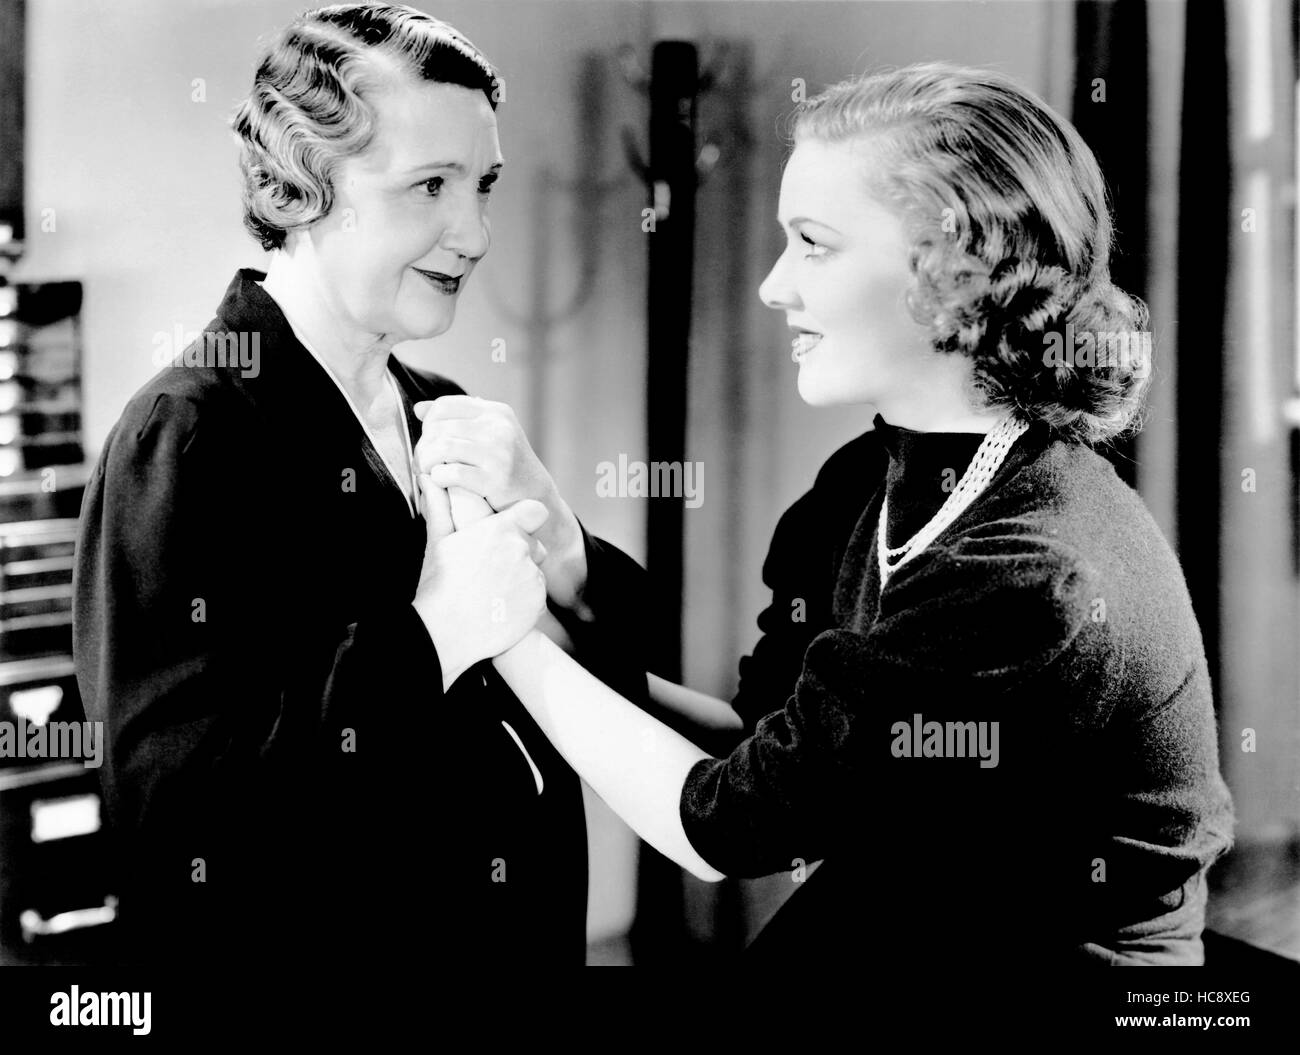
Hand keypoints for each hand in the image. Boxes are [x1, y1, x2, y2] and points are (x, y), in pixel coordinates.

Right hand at [411, 475, 548, 690]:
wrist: (444, 631)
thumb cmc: (438, 584)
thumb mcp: (437, 541)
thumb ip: (439, 507)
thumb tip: (427, 478)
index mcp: (502, 530)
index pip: (536, 511)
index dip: (527, 518)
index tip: (516, 528)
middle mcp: (523, 551)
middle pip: (535, 545)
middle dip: (520, 554)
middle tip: (492, 569)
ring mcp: (532, 579)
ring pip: (535, 573)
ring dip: (521, 579)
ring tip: (491, 592)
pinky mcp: (537, 605)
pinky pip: (536, 599)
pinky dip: (523, 603)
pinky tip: (499, 608)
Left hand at [414, 396, 588, 609]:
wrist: (536, 496)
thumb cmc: (505, 465)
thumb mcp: (488, 434)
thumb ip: (456, 419)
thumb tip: (419, 409)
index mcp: (496, 412)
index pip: (445, 406)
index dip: (428, 424)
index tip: (429, 442)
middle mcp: (499, 428)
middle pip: (439, 428)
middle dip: (424, 446)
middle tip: (422, 462)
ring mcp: (499, 453)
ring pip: (441, 448)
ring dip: (426, 462)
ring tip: (428, 471)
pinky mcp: (495, 479)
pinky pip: (450, 473)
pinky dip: (438, 478)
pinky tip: (440, 482)